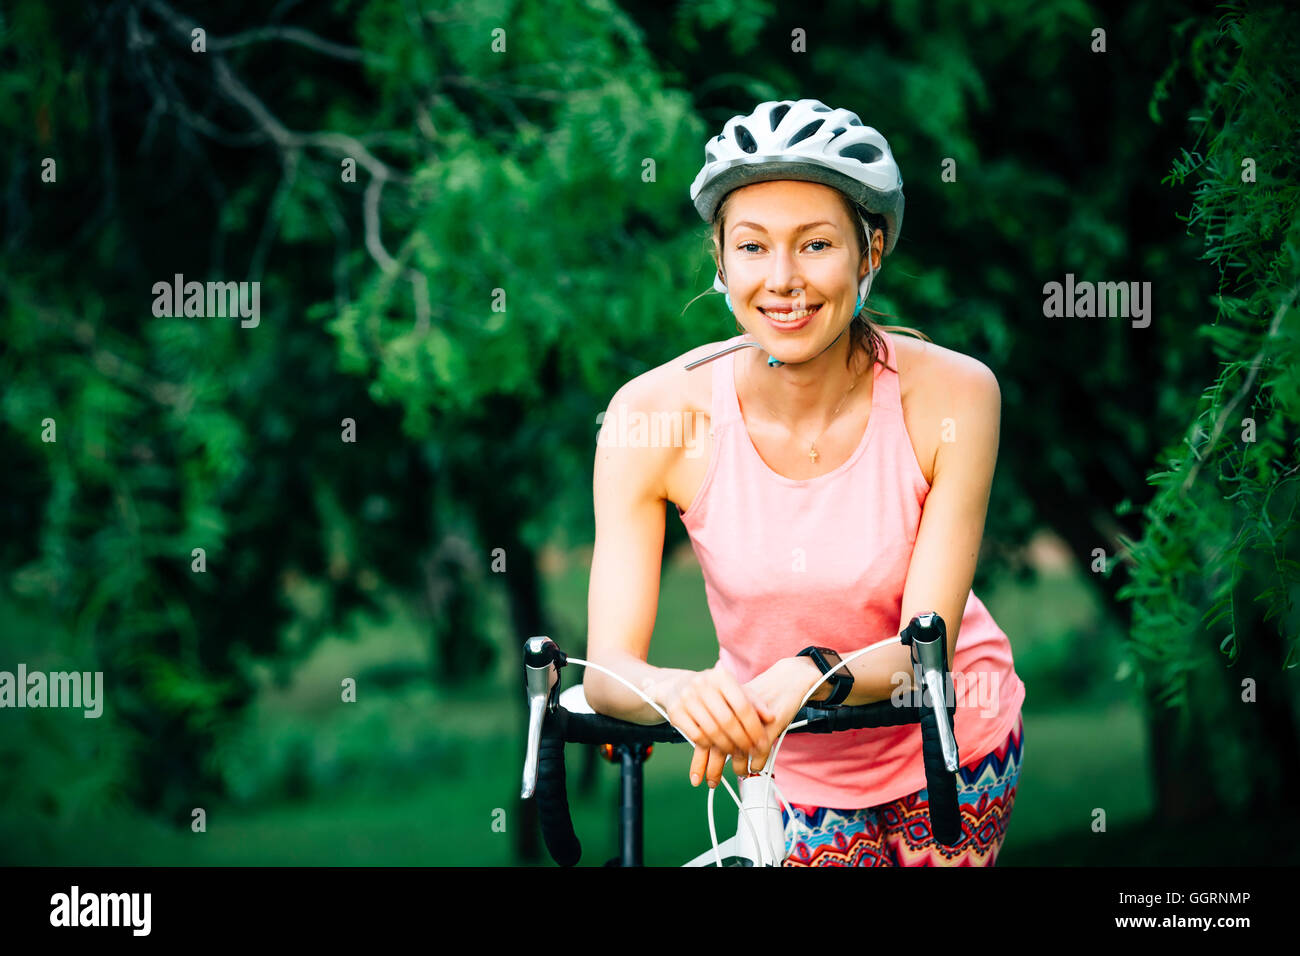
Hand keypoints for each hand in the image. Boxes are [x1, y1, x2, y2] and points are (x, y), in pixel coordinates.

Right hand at [657, 665, 774, 788]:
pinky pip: (697, 736)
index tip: (762, 744)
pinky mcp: (676, 712)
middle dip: (742, 741)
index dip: (754, 728)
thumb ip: (754, 702)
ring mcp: (687, 697)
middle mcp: (702, 684)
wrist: (678, 685)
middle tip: (751, 753)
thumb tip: (771, 717)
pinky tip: (718, 750)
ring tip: (737, 754)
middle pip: (727, 721)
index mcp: (721, 676)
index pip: (743, 706)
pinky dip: (710, 746)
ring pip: (712, 731)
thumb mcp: (734, 690)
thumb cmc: (714, 690)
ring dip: (727, 747)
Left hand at [689, 658, 823, 784]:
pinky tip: (755, 766)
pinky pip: (761, 750)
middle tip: (712, 783)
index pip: (704, 736)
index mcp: (720, 705)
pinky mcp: (771, 725)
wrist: (785, 680)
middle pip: (718, 746)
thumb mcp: (735, 706)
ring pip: (739, 751)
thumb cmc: (759, 695)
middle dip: (715, 769)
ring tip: (740, 772)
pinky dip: (758, 762)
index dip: (700, 761)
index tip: (696, 778)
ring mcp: (752, 719)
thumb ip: (719, 722)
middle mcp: (733, 711)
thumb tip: (703, 744)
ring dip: (738, 766)